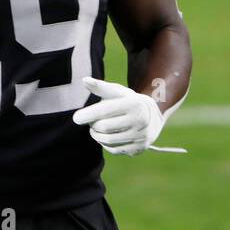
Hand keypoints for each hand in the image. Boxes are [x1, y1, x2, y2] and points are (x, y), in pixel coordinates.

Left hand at [71, 76, 186, 155]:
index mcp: (134, 104)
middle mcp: (140, 121)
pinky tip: (105, 137)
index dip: (89, 114)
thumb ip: (100, 87)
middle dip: (93, 125)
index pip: (107, 110)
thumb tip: (84, 80)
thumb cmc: (129, 102)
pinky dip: (105, 144)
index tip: (76, 118)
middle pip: (105, 127)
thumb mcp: (118, 92)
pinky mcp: (138, 149)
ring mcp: (141, 137)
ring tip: (95, 129)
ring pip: (108, 140)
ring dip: (96, 135)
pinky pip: (114, 150)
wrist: (153, 118)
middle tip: (90, 122)